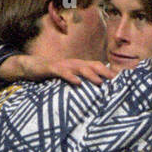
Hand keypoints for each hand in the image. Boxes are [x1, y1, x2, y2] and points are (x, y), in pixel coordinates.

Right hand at [0, 55, 115, 85]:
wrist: (31, 66)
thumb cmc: (52, 73)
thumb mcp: (68, 77)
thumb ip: (80, 80)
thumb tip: (94, 88)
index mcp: (78, 65)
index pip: (97, 66)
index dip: (108, 71)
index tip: (120, 79)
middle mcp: (73, 63)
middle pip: (93, 65)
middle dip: (105, 72)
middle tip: (115, 81)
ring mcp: (63, 65)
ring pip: (80, 67)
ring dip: (91, 74)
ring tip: (100, 82)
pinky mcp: (53, 68)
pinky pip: (63, 72)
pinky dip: (71, 77)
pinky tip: (78, 83)